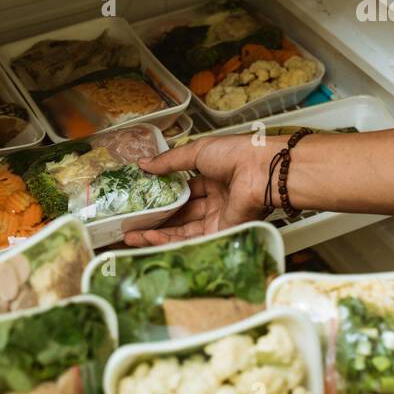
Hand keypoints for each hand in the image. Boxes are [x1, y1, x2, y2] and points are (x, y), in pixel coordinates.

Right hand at [126, 135, 270, 246]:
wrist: (261, 170)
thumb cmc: (236, 154)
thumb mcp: (197, 152)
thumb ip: (169, 161)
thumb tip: (144, 164)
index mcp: (214, 179)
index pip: (185, 192)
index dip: (164, 197)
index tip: (142, 202)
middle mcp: (217, 201)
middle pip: (182, 215)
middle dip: (156, 221)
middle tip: (131, 224)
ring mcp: (219, 218)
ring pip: (183, 231)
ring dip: (157, 234)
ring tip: (131, 236)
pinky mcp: (221, 233)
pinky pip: (191, 240)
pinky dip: (168, 241)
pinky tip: (149, 238)